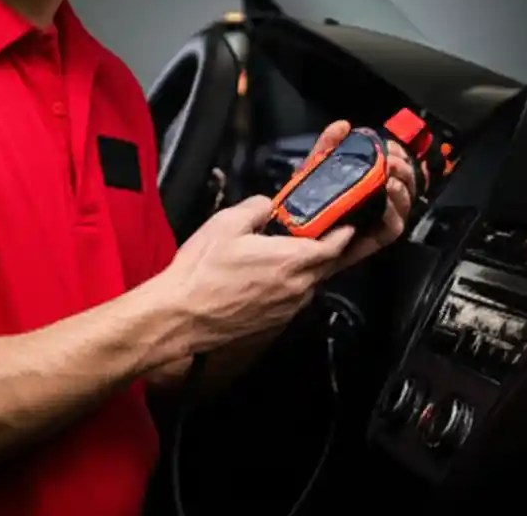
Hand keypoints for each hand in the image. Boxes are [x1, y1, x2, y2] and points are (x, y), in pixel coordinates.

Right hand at [158, 195, 356, 353]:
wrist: (180, 318)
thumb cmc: (201, 273)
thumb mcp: (226, 223)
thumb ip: (257, 207)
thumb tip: (269, 205)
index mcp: (291, 260)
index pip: (336, 245)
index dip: (344, 232)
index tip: (346, 223)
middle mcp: (297, 286)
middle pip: (329, 264)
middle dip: (330, 248)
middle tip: (325, 233)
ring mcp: (289, 307)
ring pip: (312, 282)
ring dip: (310, 267)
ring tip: (292, 252)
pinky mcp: (276, 321)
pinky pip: (296, 297)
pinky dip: (294, 284)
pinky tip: (273, 275)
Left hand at [297, 120, 421, 270]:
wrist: (289, 232)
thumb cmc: (306, 200)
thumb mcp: (316, 167)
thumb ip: (328, 145)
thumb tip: (343, 125)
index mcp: (371, 181)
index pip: (398, 166)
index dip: (400, 155)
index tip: (390, 146)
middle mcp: (381, 199)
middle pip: (407, 184)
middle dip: (404, 169)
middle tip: (391, 162)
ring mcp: (380, 220)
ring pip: (405, 205)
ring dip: (402, 190)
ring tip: (389, 179)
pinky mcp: (375, 240)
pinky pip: (393, 229)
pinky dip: (393, 213)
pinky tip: (385, 201)